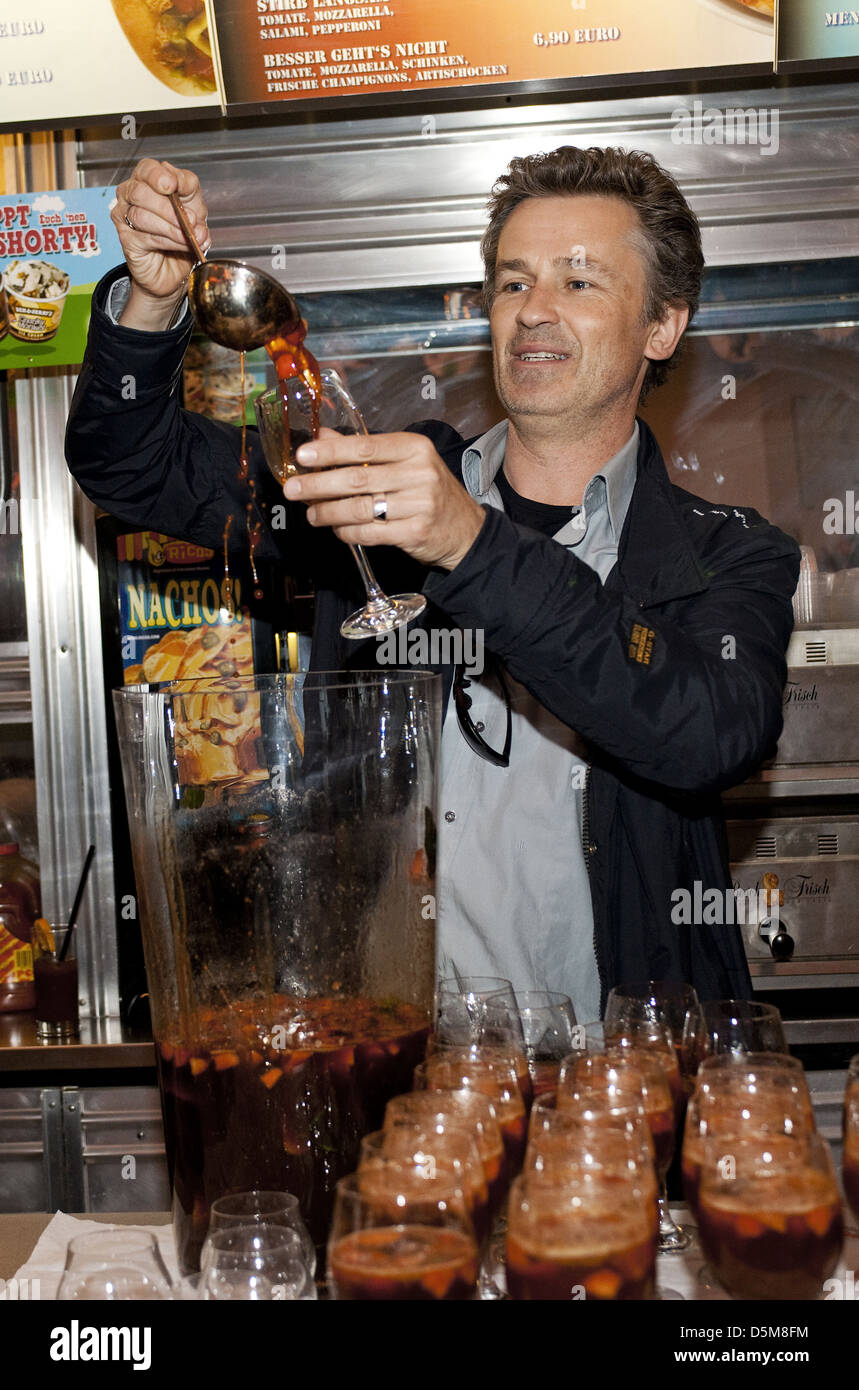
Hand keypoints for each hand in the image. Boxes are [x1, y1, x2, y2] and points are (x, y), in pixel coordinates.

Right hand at [111, 158, 209, 329]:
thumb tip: (196, 223)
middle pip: (141, 190)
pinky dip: (166, 240)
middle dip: (169, 207)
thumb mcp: (196, 217)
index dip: (164, 176)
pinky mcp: (125, 237)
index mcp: (150, 180)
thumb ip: (198, 213)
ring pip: (141, 214)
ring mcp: (125, 214)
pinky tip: (178, 244)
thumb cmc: (181, 236)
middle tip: (189, 220)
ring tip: (187, 237)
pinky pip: (144, 236)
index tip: (177, 187)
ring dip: (170, 227)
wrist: (173, 269)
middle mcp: (132, 192)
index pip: (150, 168)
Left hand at [284, 430, 485, 569]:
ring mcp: (419, 505)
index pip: (365, 446)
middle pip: (357, 478)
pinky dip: (347, 532)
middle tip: (292, 490)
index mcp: (415, 448)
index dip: (331, 451)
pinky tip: (336, 529)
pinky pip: (369, 533)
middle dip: (318, 485)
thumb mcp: (403, 462)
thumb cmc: (428, 491)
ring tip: (311, 514)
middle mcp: (419, 473)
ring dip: (328, 512)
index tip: (302, 456)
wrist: (465, 530)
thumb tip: (321, 436)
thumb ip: (364, 450)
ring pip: (360, 508)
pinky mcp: (415, 533)